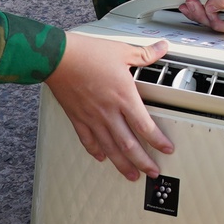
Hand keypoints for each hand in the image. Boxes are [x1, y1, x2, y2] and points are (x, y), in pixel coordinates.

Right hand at [44, 31, 173, 181]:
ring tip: (131, 175)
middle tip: (153, 172)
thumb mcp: (121, 51)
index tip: (166, 150)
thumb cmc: (87, 53)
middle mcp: (109, 112)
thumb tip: (162, 47)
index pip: (145, 126)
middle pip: (129, 144)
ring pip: (110, 147)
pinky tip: (102, 158)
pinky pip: (88, 140)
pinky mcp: (77, 118)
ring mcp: (92, 118)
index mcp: (123, 96)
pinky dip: (96, 151)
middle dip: (143, 161)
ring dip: (122, 164)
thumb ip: (144, 54)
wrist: (57, 58)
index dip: (158, 141)